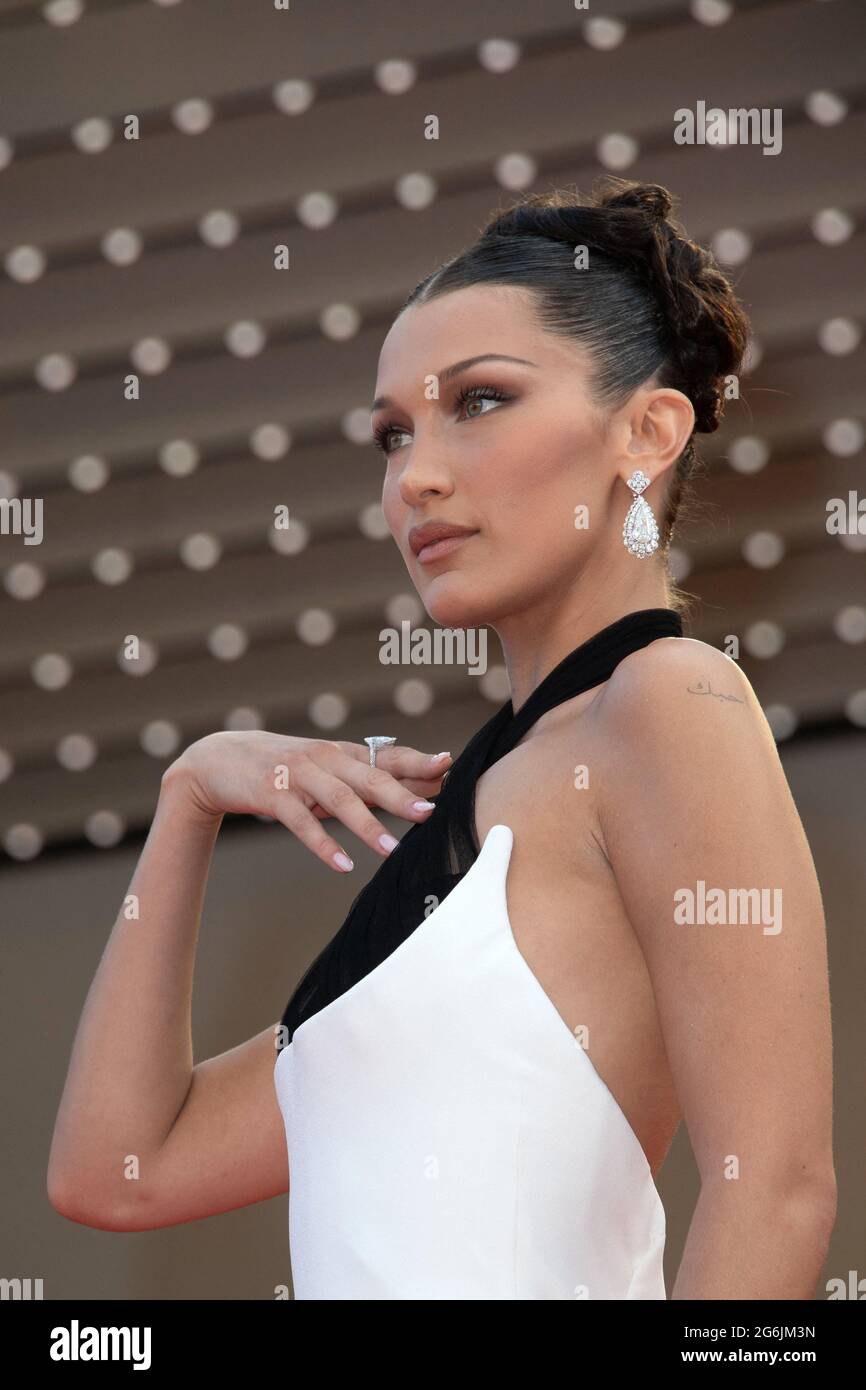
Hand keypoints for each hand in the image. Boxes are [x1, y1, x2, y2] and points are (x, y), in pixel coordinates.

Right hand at [163, 732, 452, 872]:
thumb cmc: (285, 768)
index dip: (417, 762)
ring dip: (367, 826)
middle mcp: (324, 759)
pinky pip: (301, 823)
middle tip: (429, 813)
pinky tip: (343, 865)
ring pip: (339, 801)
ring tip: (392, 851)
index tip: (449, 767)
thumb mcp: (327, 769)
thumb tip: (425, 788)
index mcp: (342, 753)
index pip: (387, 756)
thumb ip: (369, 779)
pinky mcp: (272, 795)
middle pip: (369, 778)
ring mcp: (298, 776)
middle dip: (401, 795)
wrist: (217, 760)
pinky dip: (323, 844)